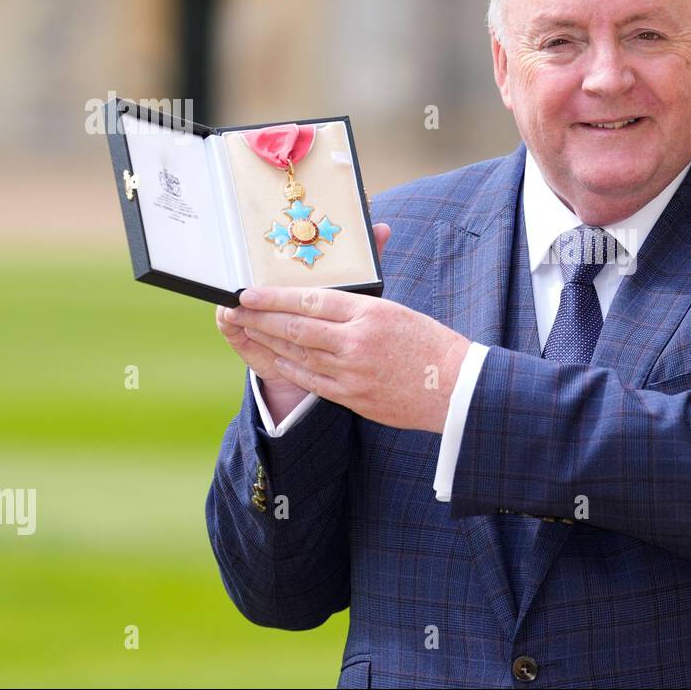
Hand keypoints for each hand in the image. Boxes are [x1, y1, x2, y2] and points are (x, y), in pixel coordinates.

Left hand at [218, 228, 471, 433]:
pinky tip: (269, 358)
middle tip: (234, 308)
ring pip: (298, 354)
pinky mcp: (353, 397)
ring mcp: (352, 372)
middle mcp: (357, 341)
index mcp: (371, 313)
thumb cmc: (431, 346)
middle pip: (296, 327)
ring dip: (266, 341)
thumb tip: (322, 302)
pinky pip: (310, 380)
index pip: (311, 301)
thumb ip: (360, 307)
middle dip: (260, 317)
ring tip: (244, 330)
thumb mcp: (397, 312)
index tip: (250, 292)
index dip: (275, 297)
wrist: (457, 388)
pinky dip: (286, 367)